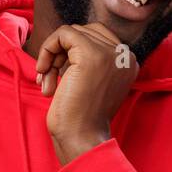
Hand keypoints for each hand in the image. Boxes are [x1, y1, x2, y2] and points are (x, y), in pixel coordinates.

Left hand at [36, 23, 138, 161]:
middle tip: (49, 78)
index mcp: (129, 62)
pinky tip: (43, 73)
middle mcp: (125, 54)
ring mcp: (110, 52)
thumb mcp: (92, 83)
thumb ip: (89, 60)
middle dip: (61, 53)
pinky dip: (47, 49)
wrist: (82, 138)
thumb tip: (65, 38)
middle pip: (84, 33)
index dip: (72, 53)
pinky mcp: (91, 53)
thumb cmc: (81, 118)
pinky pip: (63, 34)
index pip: (97, 38)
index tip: (60, 76)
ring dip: (52, 56)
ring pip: (72, 32)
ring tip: (46, 82)